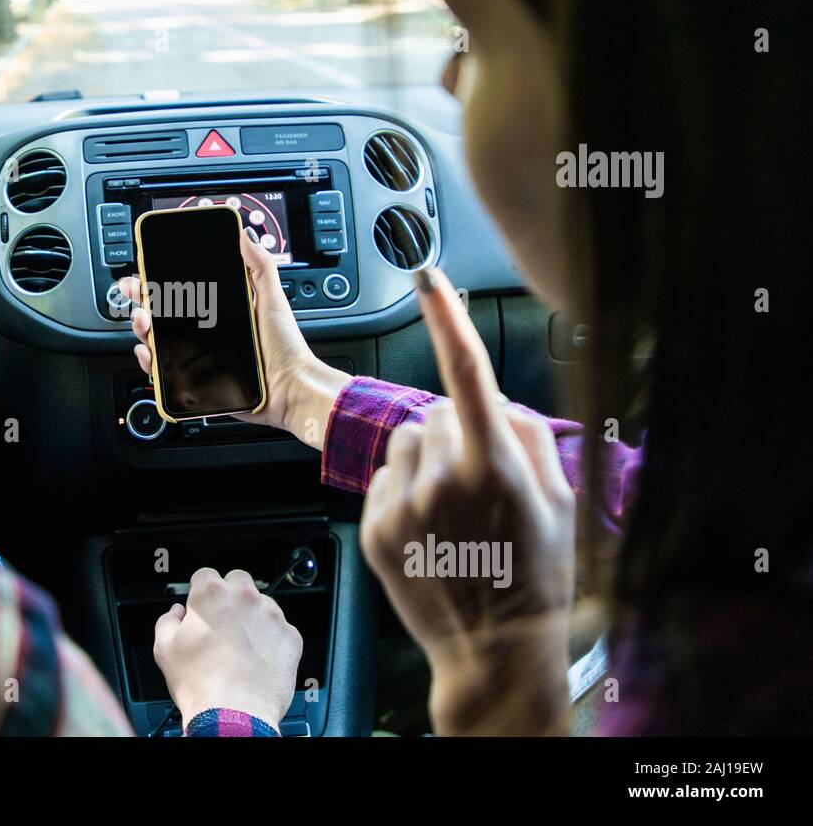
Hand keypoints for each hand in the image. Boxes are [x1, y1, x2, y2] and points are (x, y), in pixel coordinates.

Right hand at [118, 227, 350, 444]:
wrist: (292, 388)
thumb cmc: (287, 349)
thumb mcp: (273, 300)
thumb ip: (260, 266)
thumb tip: (245, 234)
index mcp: (221, 313)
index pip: (183, 293)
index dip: (160, 282)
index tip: (146, 271)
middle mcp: (206, 334)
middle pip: (164, 315)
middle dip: (143, 301)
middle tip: (137, 292)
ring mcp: (199, 359)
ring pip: (158, 341)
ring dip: (142, 328)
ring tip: (143, 320)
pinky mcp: (196, 384)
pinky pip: (164, 372)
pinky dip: (149, 362)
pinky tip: (148, 351)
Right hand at [153, 567, 302, 728]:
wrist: (234, 714)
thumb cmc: (200, 683)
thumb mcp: (165, 649)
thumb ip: (168, 621)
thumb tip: (176, 614)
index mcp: (211, 594)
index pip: (206, 575)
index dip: (201, 592)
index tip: (202, 606)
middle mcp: (244, 597)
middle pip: (238, 581)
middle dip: (231, 597)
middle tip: (223, 625)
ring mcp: (271, 615)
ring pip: (262, 605)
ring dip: (253, 619)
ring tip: (242, 649)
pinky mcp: (291, 636)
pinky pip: (281, 630)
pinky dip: (272, 641)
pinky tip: (259, 660)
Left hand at [359, 267, 575, 734]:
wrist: (494, 651)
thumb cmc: (536, 576)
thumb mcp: (558, 502)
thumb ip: (525, 437)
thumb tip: (492, 401)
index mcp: (493, 468)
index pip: (468, 375)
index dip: (448, 319)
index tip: (429, 276)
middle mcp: (441, 482)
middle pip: (434, 413)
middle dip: (455, 431)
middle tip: (479, 481)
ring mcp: (400, 508)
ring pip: (402, 442)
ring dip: (424, 458)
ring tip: (452, 508)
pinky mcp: (371, 530)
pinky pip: (380, 478)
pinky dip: (401, 490)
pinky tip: (428, 529)